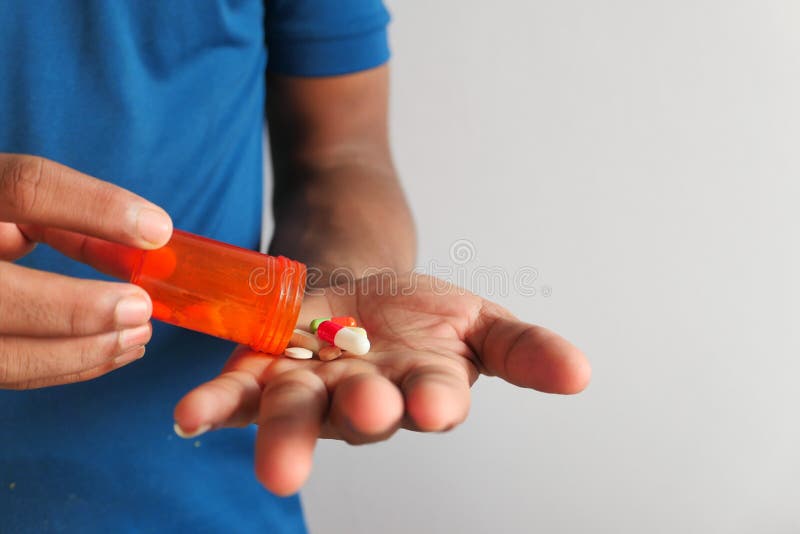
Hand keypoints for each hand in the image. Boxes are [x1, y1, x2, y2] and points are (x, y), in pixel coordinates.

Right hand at [0, 154, 171, 388]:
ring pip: (3, 356)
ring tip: (139, 336)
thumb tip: (147, 242)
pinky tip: (114, 351)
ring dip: (81, 352)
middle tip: (141, 310)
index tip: (157, 232)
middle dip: (77, 310)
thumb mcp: (15, 201)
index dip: (94, 208)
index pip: (23, 187)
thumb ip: (72, 215)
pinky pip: (9, 373)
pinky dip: (67, 367)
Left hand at [174, 273, 590, 494]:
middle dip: (366, 411)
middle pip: (363, 411)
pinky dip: (217, 407)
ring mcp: (311, 387)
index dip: (436, 401)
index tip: (439, 403)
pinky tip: (191, 417)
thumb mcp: (476, 319)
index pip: (434, 397)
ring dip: (287, 433)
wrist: (356, 293)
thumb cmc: (418, 316)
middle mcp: (365, 396)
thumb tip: (582, 372)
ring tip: (277, 463)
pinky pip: (239, 394)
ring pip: (298, 412)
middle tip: (373, 408)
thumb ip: (523, 348)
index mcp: (421, 384)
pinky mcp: (263, 372)